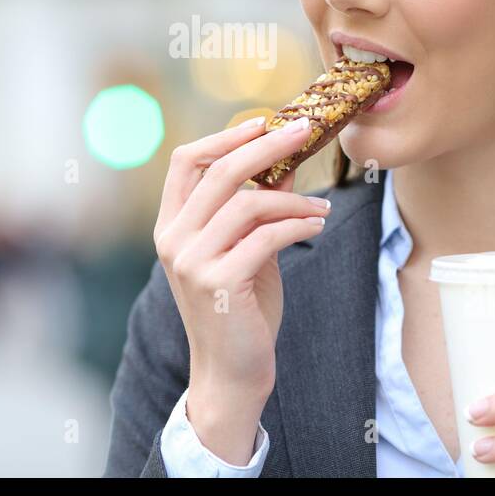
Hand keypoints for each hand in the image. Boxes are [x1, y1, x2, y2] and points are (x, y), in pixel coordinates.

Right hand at [152, 114, 329, 462]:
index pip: (186, 161)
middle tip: (304, 130)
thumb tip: (285, 162)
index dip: (224, 136)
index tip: (263, 123)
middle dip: (266, 146)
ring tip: (322, 207)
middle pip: (219, 171)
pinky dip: (297, 225)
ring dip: (293, 198)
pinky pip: (265, 237)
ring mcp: (191, 261)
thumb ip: (256, 207)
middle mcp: (173, 239)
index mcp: (172, 226)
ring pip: (247, 203)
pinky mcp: (218, 283)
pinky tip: (317, 226)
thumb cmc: (241, 309)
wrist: (232, 372)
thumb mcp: (246, 249)